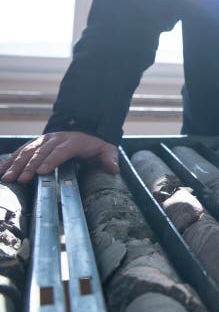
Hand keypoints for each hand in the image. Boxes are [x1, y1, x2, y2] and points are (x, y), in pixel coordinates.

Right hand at [0, 132, 118, 183]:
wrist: (84, 131)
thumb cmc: (94, 145)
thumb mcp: (106, 149)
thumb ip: (110, 158)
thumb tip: (114, 168)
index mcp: (72, 141)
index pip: (60, 151)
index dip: (50, 161)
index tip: (41, 172)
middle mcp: (55, 139)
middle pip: (41, 152)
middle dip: (29, 166)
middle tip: (19, 180)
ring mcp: (43, 141)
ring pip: (28, 151)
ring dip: (16, 164)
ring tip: (7, 178)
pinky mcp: (35, 144)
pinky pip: (21, 151)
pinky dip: (10, 160)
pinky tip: (1, 171)